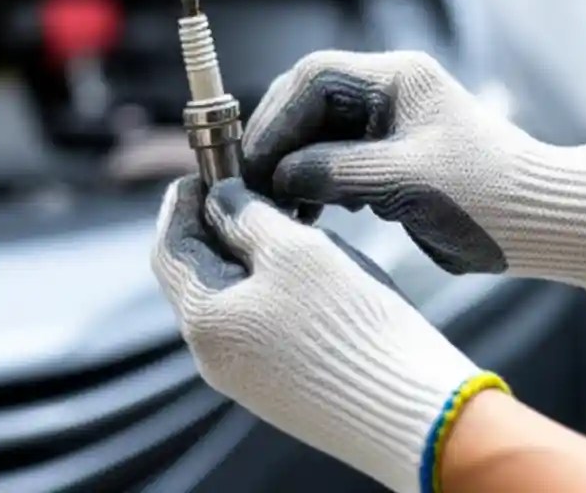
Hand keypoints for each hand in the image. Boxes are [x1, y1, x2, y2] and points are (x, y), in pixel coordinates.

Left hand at [151, 176, 498, 492]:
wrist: (416, 413)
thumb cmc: (353, 325)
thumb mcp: (295, 250)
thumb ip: (246, 216)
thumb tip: (219, 198)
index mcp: (202, 319)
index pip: (169, 247)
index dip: (183, 202)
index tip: (207, 172)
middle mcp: (210, 355)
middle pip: (193, 274)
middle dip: (213, 228)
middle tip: (243, 190)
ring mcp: (243, 377)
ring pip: (225, 299)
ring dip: (242, 257)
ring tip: (279, 222)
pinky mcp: (277, 389)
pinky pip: (254, 326)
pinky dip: (264, 289)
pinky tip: (300, 270)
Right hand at [243, 50, 585, 288]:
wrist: (536, 224)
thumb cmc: (486, 195)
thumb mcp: (404, 181)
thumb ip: (333, 172)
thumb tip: (278, 177)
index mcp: (397, 79)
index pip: (314, 78)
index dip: (277, 118)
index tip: (258, 162)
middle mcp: (387, 94)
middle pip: (305, 102)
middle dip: (276, 141)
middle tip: (254, 182)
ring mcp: (384, 125)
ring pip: (312, 133)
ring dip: (290, 166)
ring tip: (278, 203)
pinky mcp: (383, 158)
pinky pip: (328, 161)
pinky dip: (310, 184)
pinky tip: (305, 212)